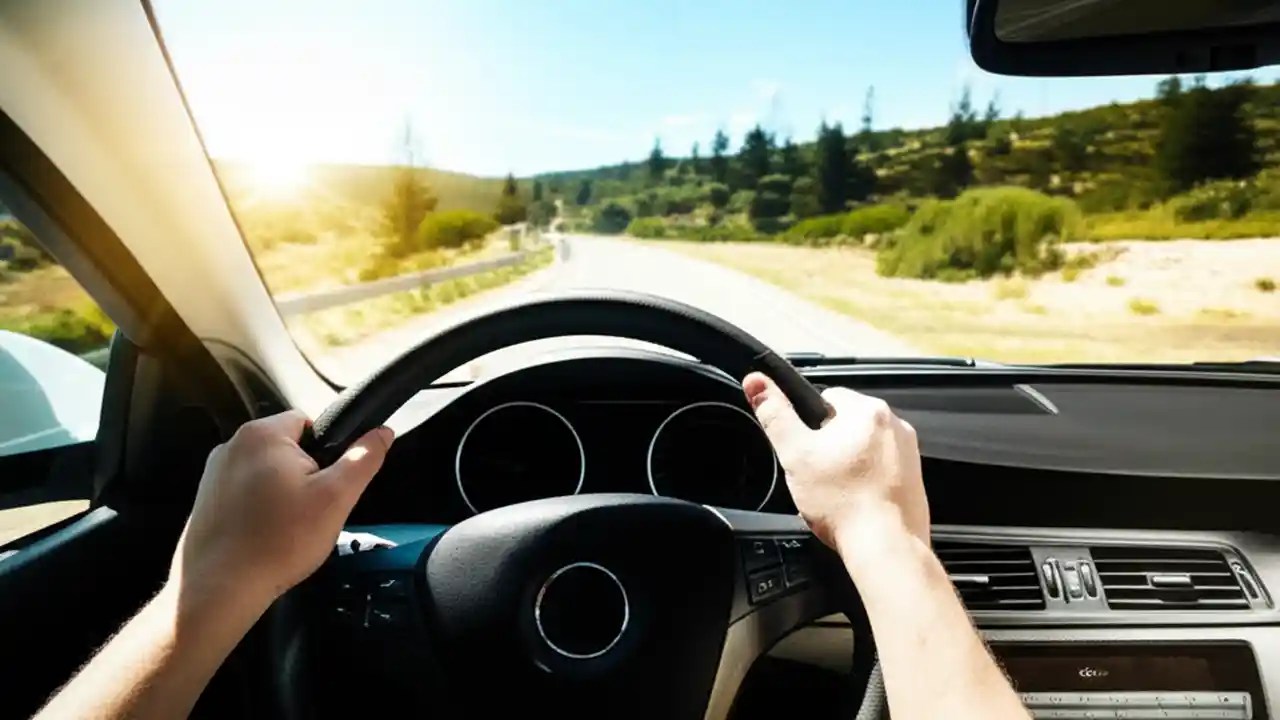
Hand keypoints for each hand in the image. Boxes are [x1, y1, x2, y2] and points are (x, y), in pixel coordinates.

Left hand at [169, 411, 392, 606]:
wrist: (221, 588)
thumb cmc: (280, 540)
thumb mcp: (336, 498)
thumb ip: (363, 459)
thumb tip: (382, 433)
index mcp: (262, 434)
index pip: (308, 422)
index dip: (327, 452)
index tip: (327, 485)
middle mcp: (232, 445)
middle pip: (287, 448)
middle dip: (304, 475)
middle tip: (311, 511)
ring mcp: (213, 473)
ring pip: (266, 472)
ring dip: (281, 492)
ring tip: (287, 528)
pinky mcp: (205, 499)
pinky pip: (245, 493)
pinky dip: (259, 508)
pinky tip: (265, 535)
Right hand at [743, 373, 928, 554]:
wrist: (885, 546)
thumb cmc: (842, 502)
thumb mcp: (795, 454)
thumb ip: (775, 415)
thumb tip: (757, 382)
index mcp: (868, 410)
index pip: (828, 398)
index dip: (809, 426)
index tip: (807, 452)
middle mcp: (896, 425)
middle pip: (848, 424)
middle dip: (831, 446)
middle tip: (819, 475)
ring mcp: (910, 453)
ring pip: (866, 449)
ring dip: (851, 465)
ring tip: (838, 493)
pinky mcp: (915, 480)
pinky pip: (883, 471)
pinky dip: (869, 483)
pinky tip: (857, 503)